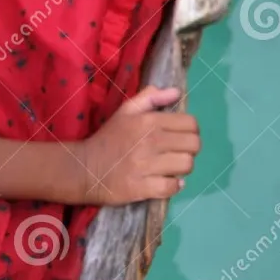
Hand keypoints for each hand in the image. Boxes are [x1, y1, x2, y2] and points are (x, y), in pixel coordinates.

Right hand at [75, 86, 199, 205]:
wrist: (85, 167)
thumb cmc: (109, 138)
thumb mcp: (125, 111)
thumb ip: (150, 98)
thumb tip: (177, 92)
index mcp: (149, 121)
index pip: (190, 123)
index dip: (190, 130)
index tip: (180, 136)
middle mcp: (151, 141)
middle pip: (194, 145)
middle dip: (189, 149)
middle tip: (176, 152)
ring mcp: (147, 165)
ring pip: (186, 165)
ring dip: (182, 168)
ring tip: (171, 167)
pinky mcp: (143, 187)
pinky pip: (172, 187)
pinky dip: (173, 186)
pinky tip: (166, 181)